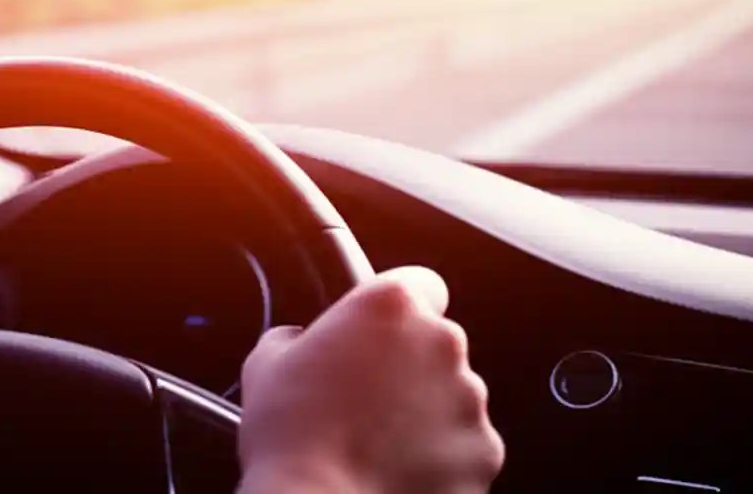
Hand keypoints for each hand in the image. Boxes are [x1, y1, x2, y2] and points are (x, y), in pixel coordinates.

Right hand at [238, 266, 503, 492]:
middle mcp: (440, 342)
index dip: (400, 310)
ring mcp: (469, 398)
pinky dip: (443, 455)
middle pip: (436, 342)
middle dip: (410, 366)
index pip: (420, 283)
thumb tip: (301, 342)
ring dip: (426, 410)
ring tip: (379, 442)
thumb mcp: (268, 363)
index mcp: (391, 306)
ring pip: (454, 394)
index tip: (381, 332)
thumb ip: (297, 337)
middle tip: (367, 398)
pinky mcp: (484, 450)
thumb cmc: (292, 437)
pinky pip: (466, 443)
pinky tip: (400, 469)